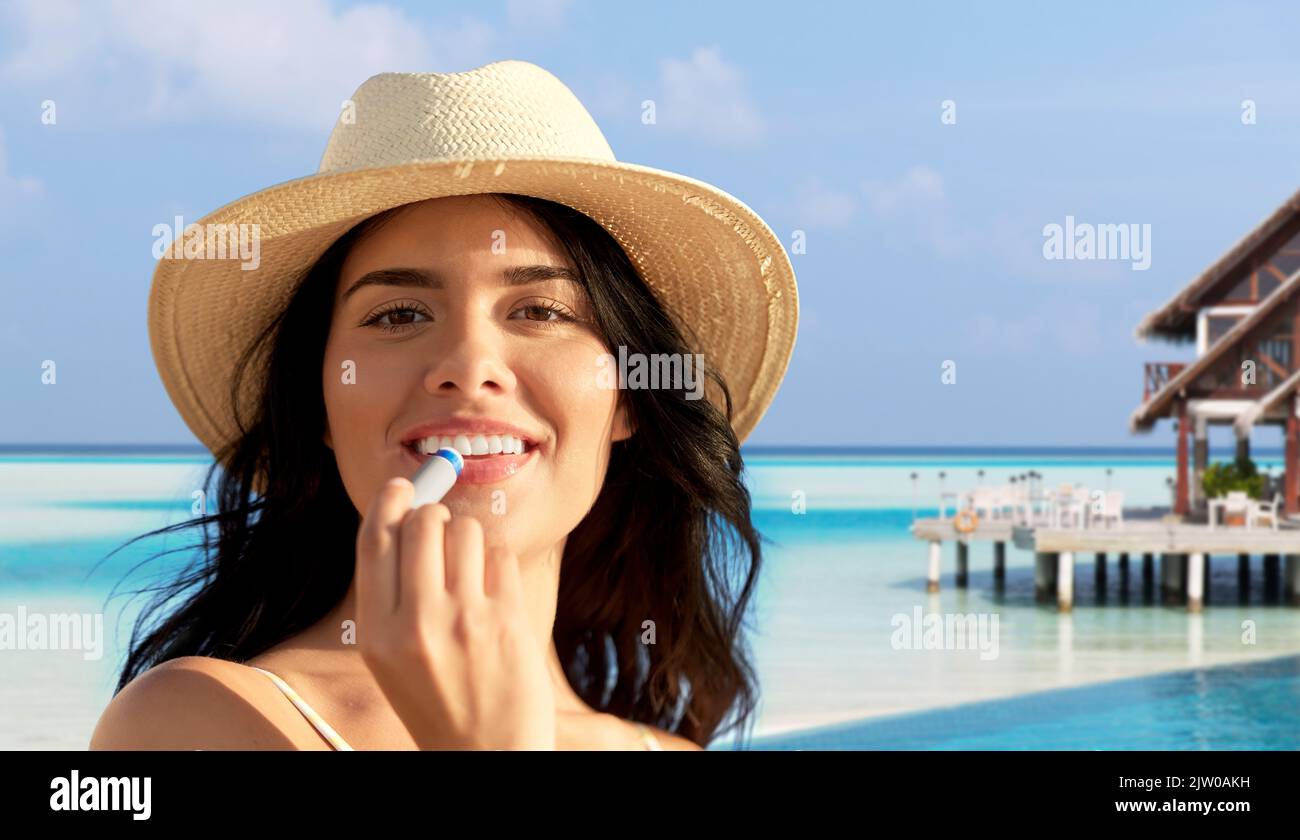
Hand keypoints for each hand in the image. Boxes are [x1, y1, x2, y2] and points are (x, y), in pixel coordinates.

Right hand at [354, 478, 556, 749]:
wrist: (488, 755)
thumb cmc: (439, 699)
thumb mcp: (391, 657)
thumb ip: (392, 593)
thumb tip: (405, 513)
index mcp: (375, 633)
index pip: (373, 541)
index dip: (388, 502)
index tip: (401, 486)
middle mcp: (415, 623)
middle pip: (422, 523)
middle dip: (434, 515)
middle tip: (442, 531)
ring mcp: (464, 621)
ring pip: (465, 530)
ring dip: (469, 537)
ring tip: (470, 570)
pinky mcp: (508, 620)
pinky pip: (500, 556)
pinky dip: (497, 562)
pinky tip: (494, 590)